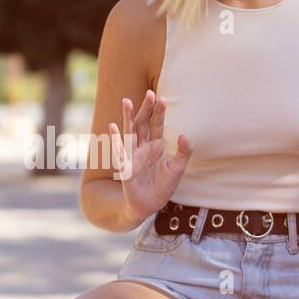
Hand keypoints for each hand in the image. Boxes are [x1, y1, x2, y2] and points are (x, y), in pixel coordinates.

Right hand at [108, 90, 193, 221]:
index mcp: (155, 146)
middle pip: (143, 123)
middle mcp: (143, 147)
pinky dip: (116, 140)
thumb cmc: (162, 187)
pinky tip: (113, 127)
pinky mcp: (126, 167)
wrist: (149, 206)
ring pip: (130, 132)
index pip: (157, 125)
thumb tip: (185, 136)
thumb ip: (184, 152)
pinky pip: (120, 152)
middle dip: (145, 109)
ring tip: (126, 101)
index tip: (161, 98)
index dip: (159, 112)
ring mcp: (133, 155)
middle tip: (150, 93)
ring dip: (128, 117)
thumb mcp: (177, 169)